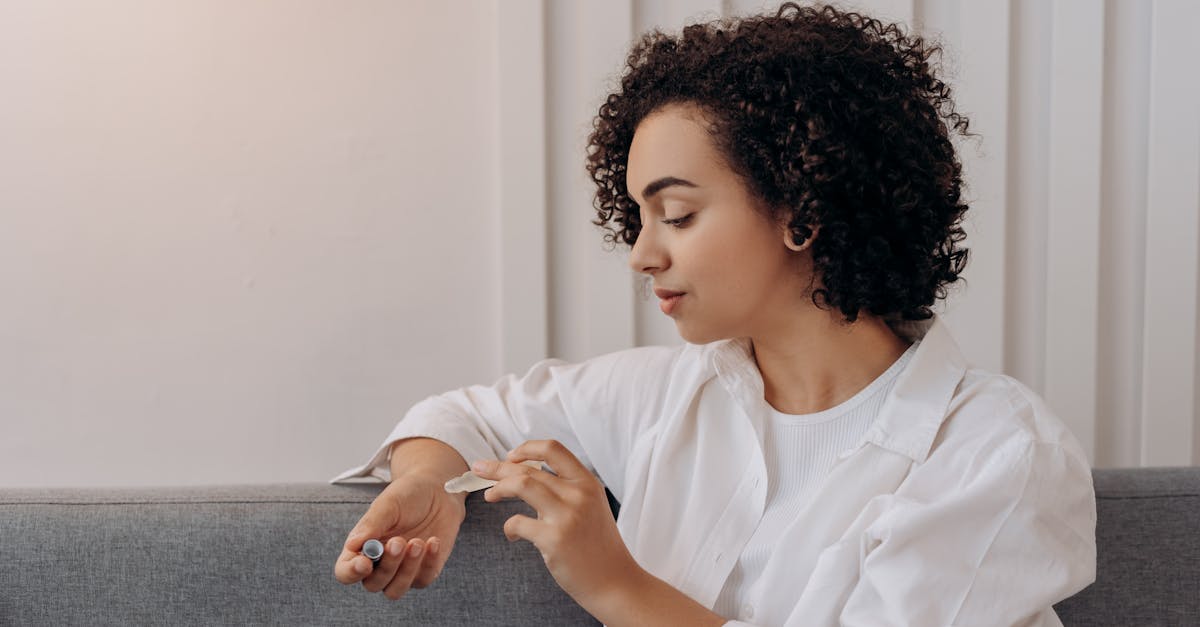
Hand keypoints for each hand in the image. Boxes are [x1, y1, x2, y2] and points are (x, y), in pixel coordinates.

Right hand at [333, 472, 466, 599]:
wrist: (438, 491)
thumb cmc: (407, 496)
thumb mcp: (388, 504)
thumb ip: (371, 525)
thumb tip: (351, 545)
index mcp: (361, 548)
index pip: (345, 572)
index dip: (351, 573)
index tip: (365, 563)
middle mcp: (379, 564)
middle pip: (372, 584)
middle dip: (387, 566)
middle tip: (399, 541)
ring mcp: (402, 570)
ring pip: (395, 590)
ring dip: (406, 570)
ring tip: (418, 542)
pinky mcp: (424, 570)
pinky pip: (423, 580)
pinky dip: (428, 563)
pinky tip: (433, 541)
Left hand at [472, 440, 639, 611]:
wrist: (614, 581)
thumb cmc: (597, 545)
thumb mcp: (591, 506)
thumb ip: (566, 489)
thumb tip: (525, 476)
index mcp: (587, 482)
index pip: (553, 449)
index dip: (527, 449)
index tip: (511, 456)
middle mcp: (578, 494)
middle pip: (528, 468)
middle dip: (497, 467)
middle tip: (479, 469)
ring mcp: (566, 516)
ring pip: (521, 485)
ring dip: (498, 488)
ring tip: (490, 496)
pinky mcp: (554, 539)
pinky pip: (517, 522)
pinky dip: (509, 527)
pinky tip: (513, 535)